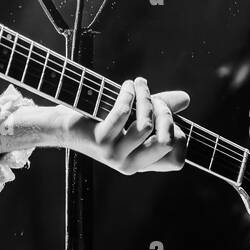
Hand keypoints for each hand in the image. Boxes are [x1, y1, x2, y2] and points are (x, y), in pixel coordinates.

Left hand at [58, 77, 188, 174]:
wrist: (62, 126)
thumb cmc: (101, 119)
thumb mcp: (134, 115)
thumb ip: (160, 109)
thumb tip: (186, 99)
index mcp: (142, 163)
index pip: (176, 159)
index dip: (178, 135)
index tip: (165, 115)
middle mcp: (131, 165)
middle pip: (166, 142)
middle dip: (165, 113)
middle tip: (152, 97)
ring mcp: (115, 155)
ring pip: (146, 125)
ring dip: (146, 98)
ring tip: (138, 84)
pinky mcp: (100, 141)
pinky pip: (123, 114)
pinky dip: (129, 94)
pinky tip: (127, 86)